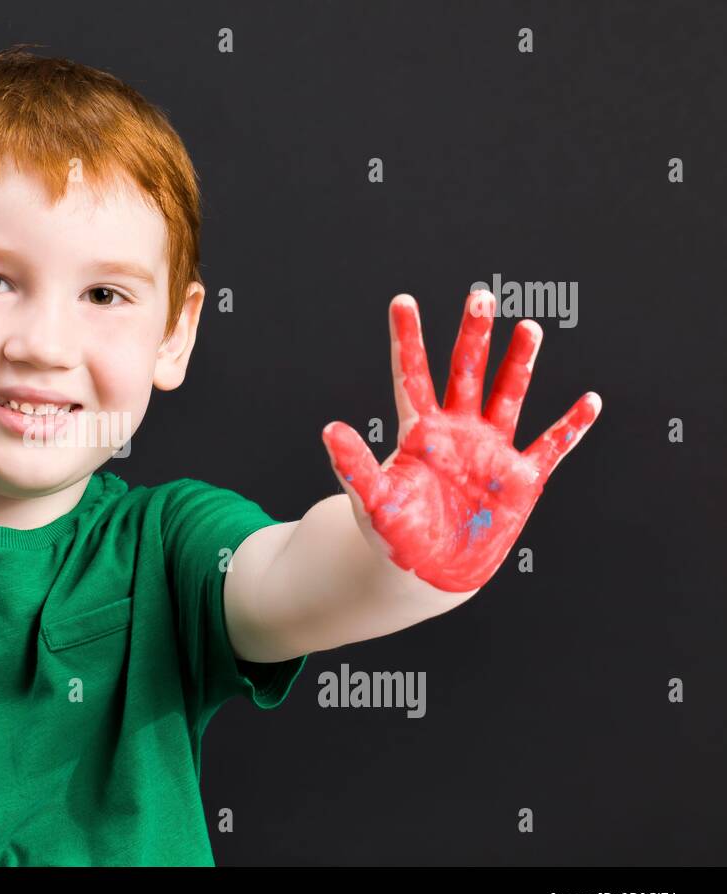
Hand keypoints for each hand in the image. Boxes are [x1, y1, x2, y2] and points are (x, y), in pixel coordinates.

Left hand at [321, 290, 600, 592]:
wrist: (427, 572)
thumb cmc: (394, 536)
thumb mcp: (373, 501)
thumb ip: (353, 466)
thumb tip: (328, 430)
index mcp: (420, 433)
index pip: (412, 376)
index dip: (408, 339)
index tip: (402, 300)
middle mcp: (458, 432)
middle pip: (466, 372)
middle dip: (474, 336)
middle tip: (479, 296)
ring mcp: (492, 452)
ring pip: (508, 396)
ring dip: (519, 364)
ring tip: (528, 327)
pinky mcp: (521, 479)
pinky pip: (551, 447)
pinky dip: (571, 427)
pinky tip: (590, 402)